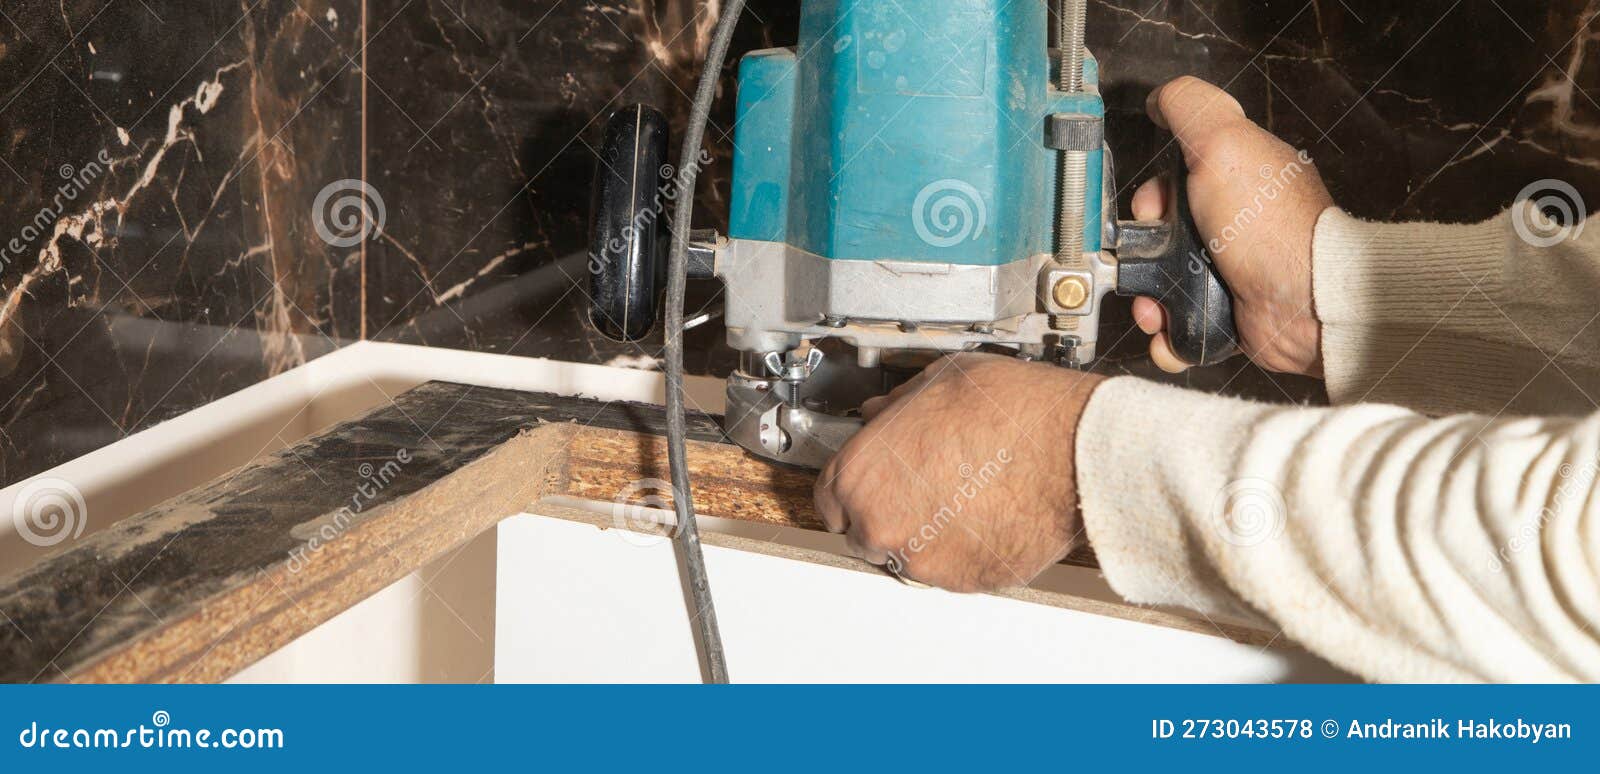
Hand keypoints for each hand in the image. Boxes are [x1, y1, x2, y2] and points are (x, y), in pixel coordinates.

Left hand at [813, 353, 1105, 592]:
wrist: (1074, 450)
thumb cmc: (1013, 412)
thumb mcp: (939, 382)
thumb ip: (896, 407)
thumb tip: (882, 413)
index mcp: (861, 475)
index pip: (829, 498)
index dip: (855, 487)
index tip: (874, 482)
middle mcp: (883, 525)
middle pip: (865, 532)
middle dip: (890, 512)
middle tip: (928, 485)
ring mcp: (924, 560)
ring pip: (910, 556)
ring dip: (928, 535)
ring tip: (966, 495)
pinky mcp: (966, 582)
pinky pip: (953, 571)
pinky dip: (965, 551)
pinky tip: (987, 514)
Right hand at [1132, 76, 1333, 376]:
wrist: (1305, 302)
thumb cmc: (1271, 226)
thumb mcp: (1224, 143)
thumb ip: (1190, 109)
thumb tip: (1161, 97)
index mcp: (1238, 179)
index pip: (1174, 181)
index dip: (1151, 196)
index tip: (1150, 209)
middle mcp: (1235, 224)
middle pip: (1162, 235)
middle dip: (1142, 253)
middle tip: (1148, 261)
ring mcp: (1231, 270)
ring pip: (1166, 281)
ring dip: (1149, 298)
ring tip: (1154, 309)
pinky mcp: (1230, 313)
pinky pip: (1184, 325)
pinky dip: (1170, 334)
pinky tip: (1170, 332)